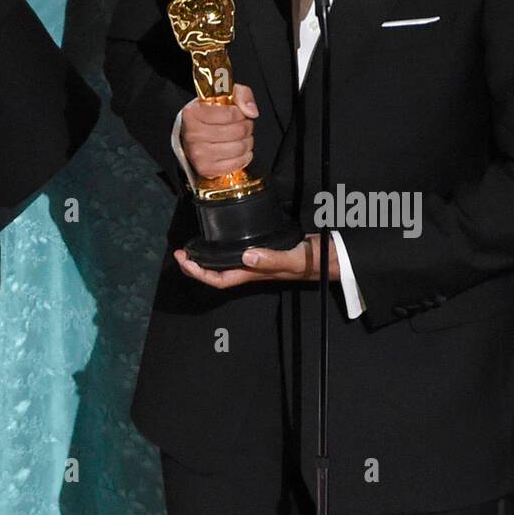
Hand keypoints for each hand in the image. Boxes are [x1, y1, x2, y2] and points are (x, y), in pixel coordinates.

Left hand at [174, 235, 338, 289]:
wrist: (333, 257)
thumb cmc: (313, 261)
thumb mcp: (293, 259)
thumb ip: (272, 259)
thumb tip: (246, 256)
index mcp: (255, 273)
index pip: (220, 279)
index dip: (199, 273)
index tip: (183, 259)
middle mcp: (253, 267)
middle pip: (218, 272)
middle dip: (196, 265)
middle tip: (180, 251)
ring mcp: (258, 259)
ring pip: (226, 262)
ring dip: (207, 256)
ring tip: (192, 245)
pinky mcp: (265, 249)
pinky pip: (238, 250)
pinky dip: (224, 245)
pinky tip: (221, 235)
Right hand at [180, 84, 257, 179]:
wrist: (192, 135)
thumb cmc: (207, 116)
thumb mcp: (223, 95)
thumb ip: (241, 95)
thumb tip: (251, 111)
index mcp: (193, 113)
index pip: (231, 114)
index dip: (240, 114)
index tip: (238, 114)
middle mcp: (193, 134)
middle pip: (237, 131)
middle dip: (246, 127)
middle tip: (243, 126)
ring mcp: (199, 154)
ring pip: (239, 147)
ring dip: (247, 142)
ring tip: (242, 138)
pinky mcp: (206, 169)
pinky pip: (236, 164)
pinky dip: (244, 157)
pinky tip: (240, 151)